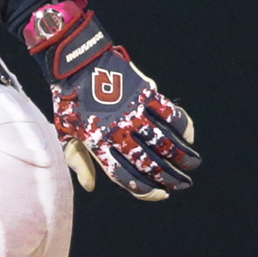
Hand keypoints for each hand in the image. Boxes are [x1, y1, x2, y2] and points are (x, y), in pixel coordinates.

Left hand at [23, 0, 200, 200]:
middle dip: (170, 178)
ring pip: (165, 142)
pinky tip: (188, 137)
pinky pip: (170, 114)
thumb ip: (79, 161)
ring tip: (192, 165)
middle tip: (183, 184)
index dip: (145, 190)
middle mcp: (118, 131)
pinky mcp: (145, 92)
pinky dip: (183, 127)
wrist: (75, 62)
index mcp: (98, 143)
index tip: (161, 194)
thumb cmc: (69, 100)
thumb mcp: (65, 133)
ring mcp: (133, 111)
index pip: (125, 176)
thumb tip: (90, 187)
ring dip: (182, 156)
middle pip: (149, 163)